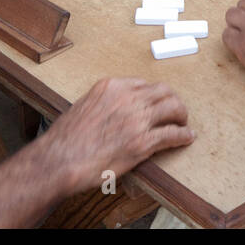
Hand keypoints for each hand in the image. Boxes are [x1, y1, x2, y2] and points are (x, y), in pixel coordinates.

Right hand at [42, 77, 193, 191]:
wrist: (58, 160)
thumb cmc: (65, 140)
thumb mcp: (84, 106)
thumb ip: (105, 103)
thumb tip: (117, 110)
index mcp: (111, 86)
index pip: (144, 84)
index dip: (154, 95)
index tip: (158, 103)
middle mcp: (127, 98)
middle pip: (163, 91)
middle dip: (172, 100)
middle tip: (176, 111)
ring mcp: (136, 119)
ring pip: (173, 108)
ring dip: (181, 115)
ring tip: (182, 123)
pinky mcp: (142, 142)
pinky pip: (172, 134)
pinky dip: (183, 135)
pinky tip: (186, 137)